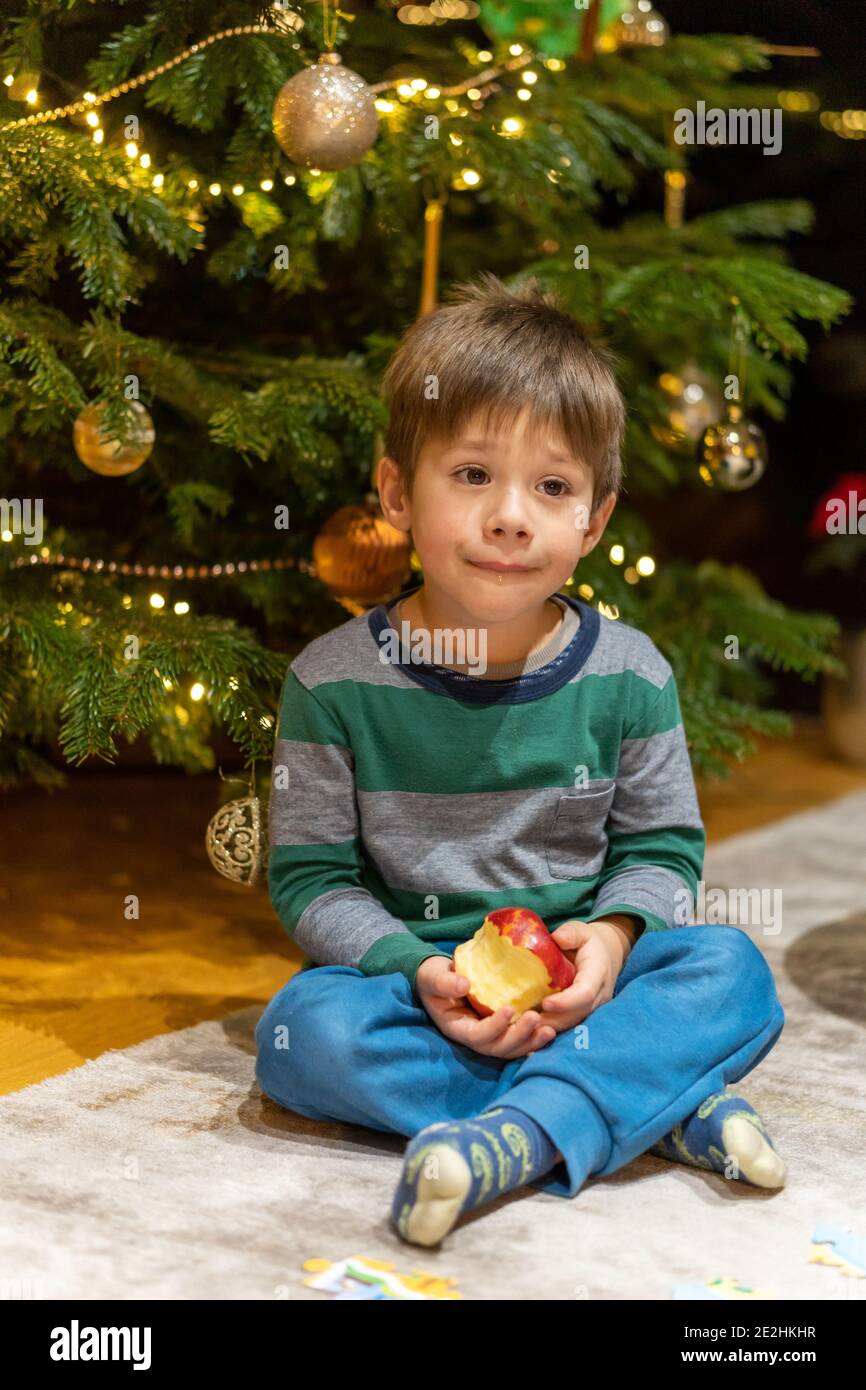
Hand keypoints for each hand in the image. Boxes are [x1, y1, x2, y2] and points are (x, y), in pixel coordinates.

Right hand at [414, 955, 557, 1059]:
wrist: (440, 979)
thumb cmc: (434, 978)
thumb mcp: (434, 977)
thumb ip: (445, 982)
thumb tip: (464, 985)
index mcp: (457, 1028)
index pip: (478, 1036)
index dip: (494, 1027)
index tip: (509, 1009)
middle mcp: (474, 1037)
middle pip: (498, 1048)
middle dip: (518, 1037)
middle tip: (536, 1018)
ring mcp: (489, 1035)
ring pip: (511, 1048)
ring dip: (531, 1042)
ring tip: (550, 1031)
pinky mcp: (501, 1029)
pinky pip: (518, 1040)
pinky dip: (533, 1040)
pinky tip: (550, 1032)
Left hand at [535, 919, 629, 1035]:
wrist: (607, 955)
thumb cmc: (589, 942)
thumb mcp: (581, 930)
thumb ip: (571, 933)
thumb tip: (557, 938)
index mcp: (598, 974)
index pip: (585, 993)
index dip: (566, 1002)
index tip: (545, 1003)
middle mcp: (599, 996)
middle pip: (576, 1015)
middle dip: (551, 1021)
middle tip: (524, 1021)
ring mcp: (593, 1008)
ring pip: (571, 1024)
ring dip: (547, 1028)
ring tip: (522, 1026)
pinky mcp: (584, 1014)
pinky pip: (567, 1025)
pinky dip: (548, 1028)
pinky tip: (527, 1028)